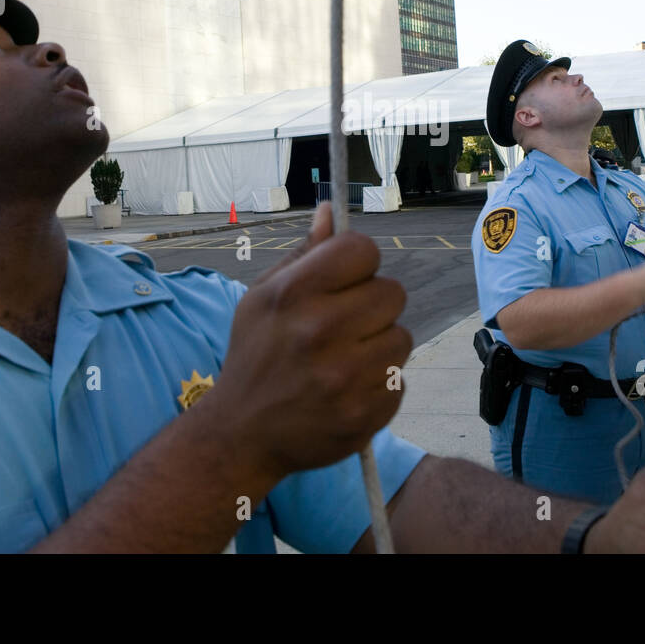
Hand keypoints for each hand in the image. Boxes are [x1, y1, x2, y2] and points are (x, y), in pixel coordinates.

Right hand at [205, 203, 411, 479]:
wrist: (242, 435)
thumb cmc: (256, 355)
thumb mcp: (263, 297)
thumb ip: (303, 253)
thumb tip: (331, 210)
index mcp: (294, 294)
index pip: (363, 250)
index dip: (359, 262)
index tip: (347, 278)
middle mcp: (320, 332)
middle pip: (393, 293)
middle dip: (373, 306)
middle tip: (345, 324)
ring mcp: (345, 377)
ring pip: (402, 337)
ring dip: (380, 345)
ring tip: (345, 359)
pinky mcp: (364, 413)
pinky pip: (399, 379)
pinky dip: (378, 384)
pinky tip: (346, 389)